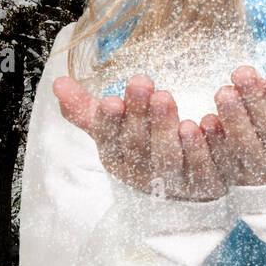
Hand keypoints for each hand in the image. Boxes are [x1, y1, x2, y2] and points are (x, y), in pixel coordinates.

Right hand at [52, 73, 227, 201]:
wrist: (188, 181)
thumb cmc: (146, 147)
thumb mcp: (115, 129)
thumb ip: (86, 108)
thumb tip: (58, 83)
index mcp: (119, 161)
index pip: (110, 142)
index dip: (109, 124)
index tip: (111, 100)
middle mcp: (145, 176)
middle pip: (139, 148)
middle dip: (139, 116)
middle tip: (142, 83)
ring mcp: (176, 183)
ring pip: (169, 158)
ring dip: (166, 128)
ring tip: (165, 97)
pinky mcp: (208, 183)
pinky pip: (207, 167)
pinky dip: (207, 145)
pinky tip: (207, 120)